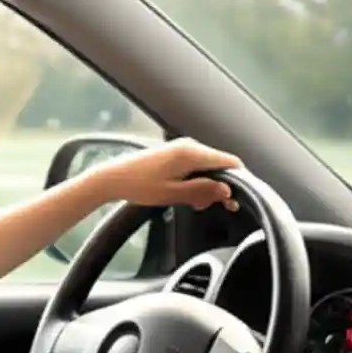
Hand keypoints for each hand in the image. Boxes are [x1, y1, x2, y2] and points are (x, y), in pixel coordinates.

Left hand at [91, 138, 242, 210]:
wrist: (112, 177)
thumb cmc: (139, 185)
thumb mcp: (173, 193)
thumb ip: (202, 191)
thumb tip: (227, 190)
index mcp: (191, 152)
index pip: (230, 161)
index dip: (239, 180)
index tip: (238, 198)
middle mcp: (190, 145)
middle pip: (220, 165)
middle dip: (221, 187)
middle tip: (213, 207)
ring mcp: (182, 148)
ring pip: (208, 167)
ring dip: (207, 186)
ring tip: (196, 204)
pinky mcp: (175, 153)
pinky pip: (196, 166)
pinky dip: (197, 181)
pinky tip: (188, 196)